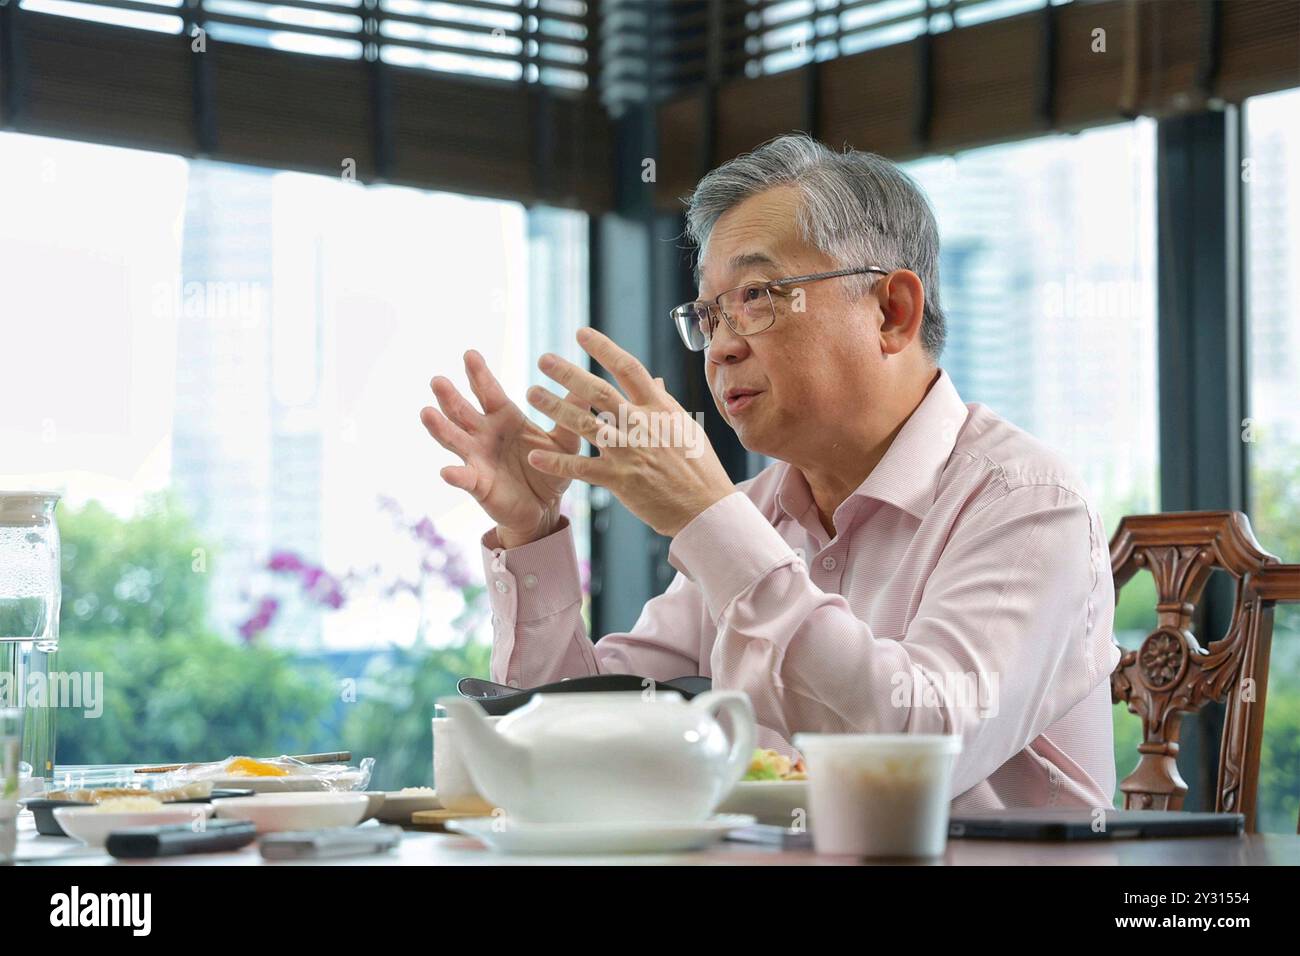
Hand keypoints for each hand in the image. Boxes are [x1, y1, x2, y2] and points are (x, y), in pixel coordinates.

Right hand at [419, 350, 583, 547]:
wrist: (545, 508)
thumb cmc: (550, 469)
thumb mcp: (564, 441)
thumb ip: (570, 414)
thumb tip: (586, 383)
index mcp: (504, 418)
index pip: (488, 391)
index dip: (478, 374)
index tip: (469, 354)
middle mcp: (484, 434)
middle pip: (462, 411)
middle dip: (449, 396)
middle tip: (438, 380)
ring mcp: (477, 459)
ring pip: (454, 440)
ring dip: (440, 427)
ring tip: (426, 413)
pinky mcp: (478, 485)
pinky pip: (464, 479)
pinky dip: (456, 475)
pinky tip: (447, 471)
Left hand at [524, 327, 735, 537]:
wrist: (705, 508)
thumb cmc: (698, 466)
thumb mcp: (685, 427)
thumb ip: (664, 402)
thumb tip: (654, 380)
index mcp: (659, 408)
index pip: (628, 368)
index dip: (604, 348)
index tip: (581, 333)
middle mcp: (642, 425)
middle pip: (599, 392)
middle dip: (568, 373)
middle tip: (543, 359)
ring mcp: (630, 452)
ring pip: (584, 425)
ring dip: (555, 408)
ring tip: (532, 393)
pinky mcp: (620, 480)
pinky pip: (581, 469)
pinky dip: (557, 463)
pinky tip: (535, 456)